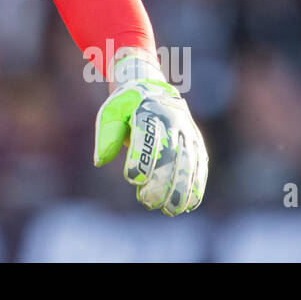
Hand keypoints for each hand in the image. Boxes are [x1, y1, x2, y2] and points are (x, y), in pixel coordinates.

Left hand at [93, 49, 206, 215]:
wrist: (153, 89)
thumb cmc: (126, 107)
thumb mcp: (111, 113)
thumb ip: (107, 135)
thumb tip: (100, 160)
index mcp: (148, 111)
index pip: (147, 137)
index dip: (142, 159)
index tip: (134, 180)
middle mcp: (172, 120)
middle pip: (171, 154)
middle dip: (161, 180)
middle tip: (148, 201)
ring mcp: (188, 132)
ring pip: (189, 162)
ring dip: (181, 189)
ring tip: (170, 210)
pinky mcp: (197, 144)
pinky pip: (200, 166)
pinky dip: (196, 186)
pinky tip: (188, 204)